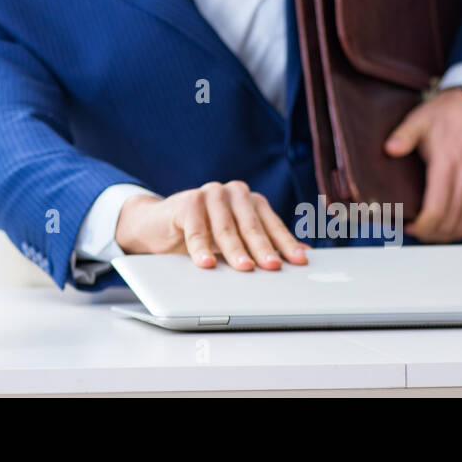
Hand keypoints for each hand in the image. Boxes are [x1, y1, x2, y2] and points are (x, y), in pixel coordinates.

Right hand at [114, 180, 309, 270]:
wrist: (159, 225)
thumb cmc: (202, 234)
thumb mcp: (234, 241)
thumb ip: (260, 244)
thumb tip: (301, 256)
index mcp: (250, 201)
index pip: (272, 224)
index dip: (285, 243)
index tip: (298, 261)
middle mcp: (233, 193)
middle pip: (251, 224)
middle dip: (263, 248)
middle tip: (273, 267)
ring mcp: (210, 194)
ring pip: (226, 227)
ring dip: (235, 250)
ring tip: (244, 268)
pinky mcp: (187, 201)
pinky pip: (196, 227)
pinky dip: (200, 247)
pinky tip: (206, 262)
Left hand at [384, 87, 461, 242]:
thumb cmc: (446, 113)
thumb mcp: (419, 119)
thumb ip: (402, 136)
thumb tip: (388, 150)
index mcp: (448, 165)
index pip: (436, 211)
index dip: (421, 226)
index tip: (407, 226)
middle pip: (450, 223)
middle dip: (430, 234)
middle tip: (413, 231)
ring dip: (446, 234)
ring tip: (428, 230)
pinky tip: (447, 224)